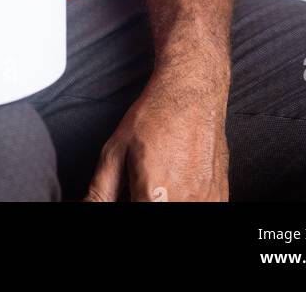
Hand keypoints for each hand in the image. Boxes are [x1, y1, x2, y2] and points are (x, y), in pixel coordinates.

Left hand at [82, 75, 229, 202]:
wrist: (192, 91)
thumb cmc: (155, 116)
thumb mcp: (116, 150)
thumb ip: (100, 190)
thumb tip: (85, 207)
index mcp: (153, 195)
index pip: (136, 215)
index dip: (129, 203)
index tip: (129, 194)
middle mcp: (184, 201)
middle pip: (160, 210)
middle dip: (145, 200)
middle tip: (142, 184)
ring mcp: (206, 200)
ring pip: (178, 210)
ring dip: (165, 200)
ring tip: (159, 184)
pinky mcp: (220, 196)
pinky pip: (201, 208)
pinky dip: (186, 200)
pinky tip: (178, 184)